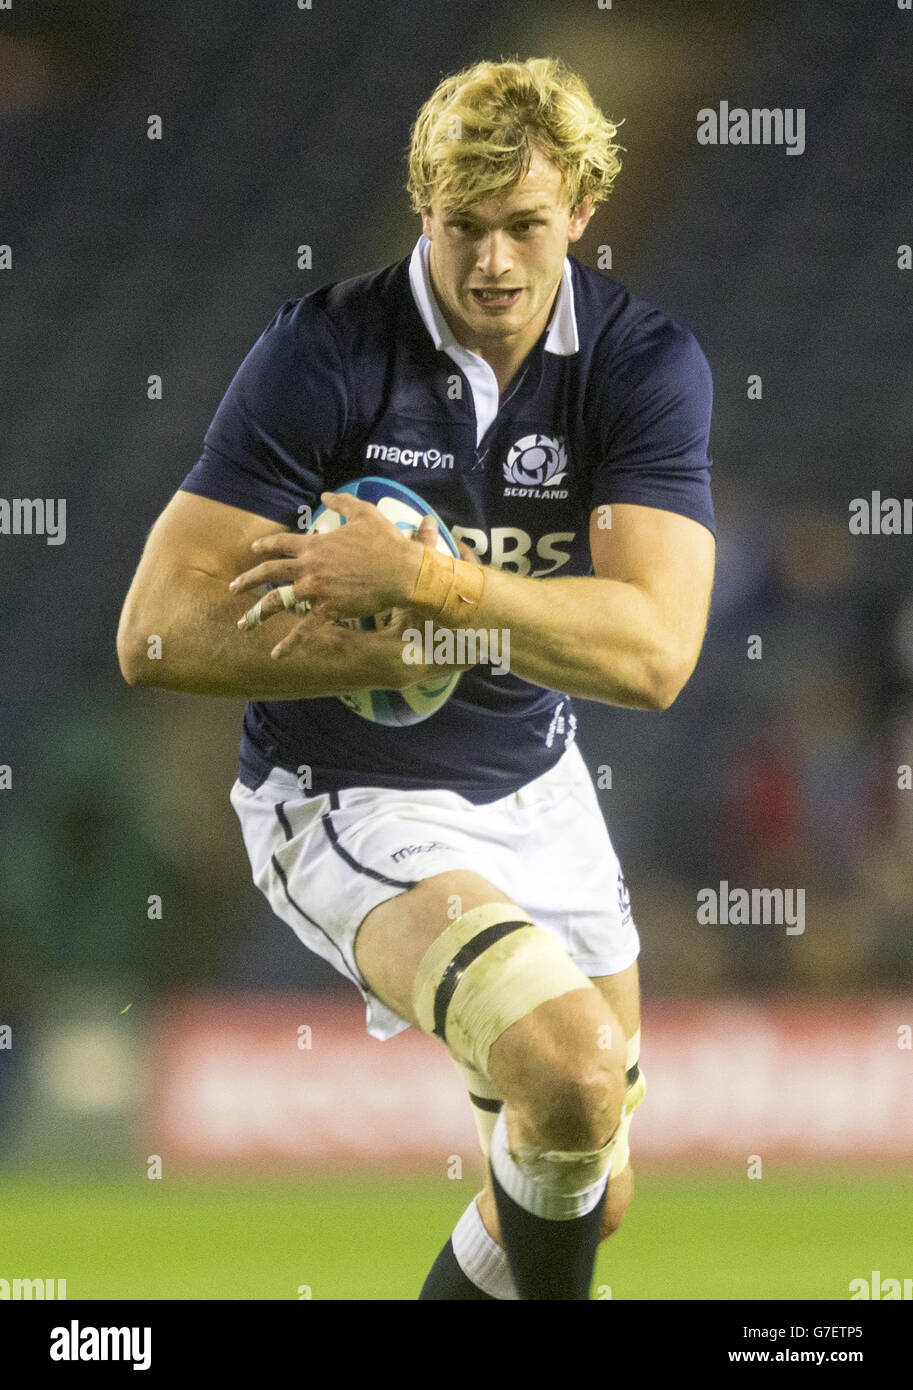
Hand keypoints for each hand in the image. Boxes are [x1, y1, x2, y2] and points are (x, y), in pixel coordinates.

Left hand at [230, 491, 431, 636]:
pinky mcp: (329, 609)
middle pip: (269, 572)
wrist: (401, 570)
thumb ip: (342, 502)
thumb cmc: (386, 541)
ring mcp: (316, 589)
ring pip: (278, 602)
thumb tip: (326, 494)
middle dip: (248, 580)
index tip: (254, 551)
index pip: (281, 543)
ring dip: (257, 613)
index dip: (265, 546)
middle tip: (232, 588)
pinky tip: (276, 655)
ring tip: (242, 624)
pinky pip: (304, 629)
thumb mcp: (364, 513)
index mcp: (315, 544)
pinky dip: (289, 643)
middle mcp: (309, 567)